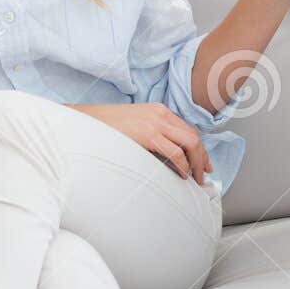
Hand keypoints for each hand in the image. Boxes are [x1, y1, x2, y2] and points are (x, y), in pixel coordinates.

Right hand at [80, 103, 212, 184]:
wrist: (85, 122)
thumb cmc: (105, 127)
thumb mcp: (133, 125)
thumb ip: (151, 134)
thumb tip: (164, 155)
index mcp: (158, 110)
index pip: (187, 129)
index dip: (198, 148)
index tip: (202, 162)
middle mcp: (161, 114)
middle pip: (193, 136)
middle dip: (203, 156)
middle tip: (204, 173)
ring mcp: (155, 123)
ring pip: (190, 143)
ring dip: (197, 162)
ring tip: (195, 178)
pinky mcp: (148, 134)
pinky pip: (175, 152)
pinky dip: (184, 165)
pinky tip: (183, 174)